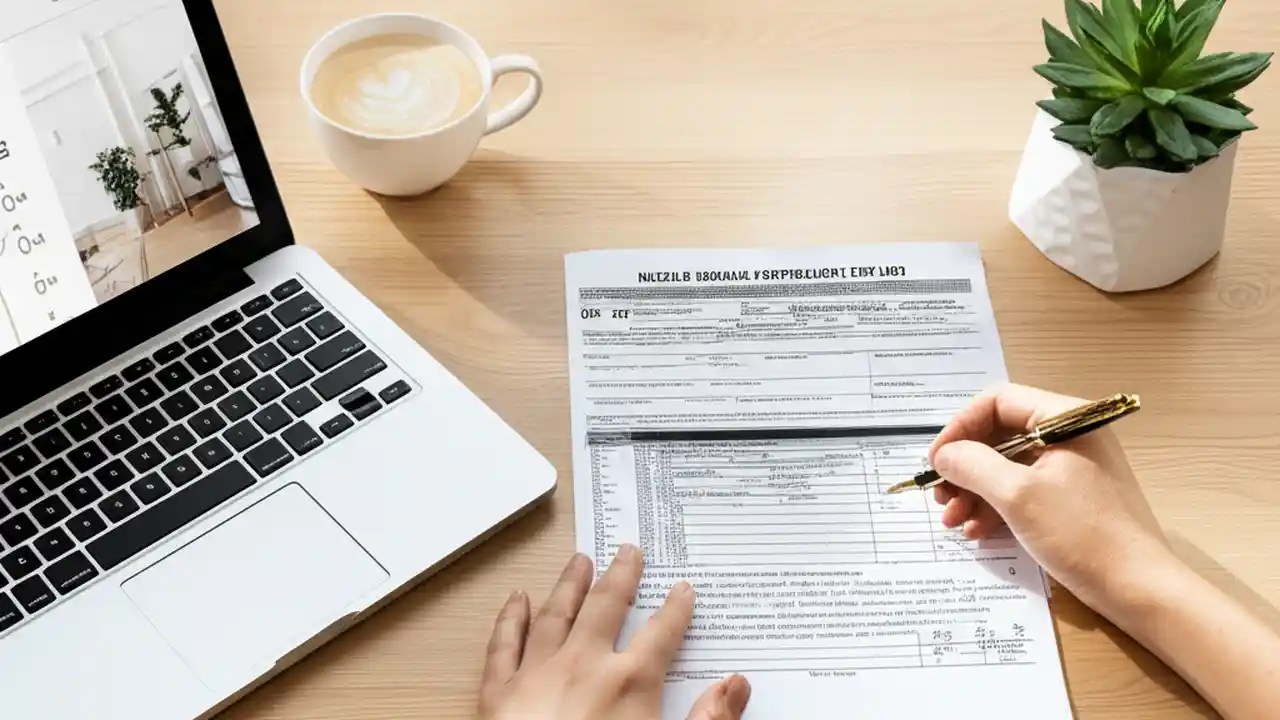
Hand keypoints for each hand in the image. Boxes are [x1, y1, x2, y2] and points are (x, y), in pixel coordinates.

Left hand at [477, 545, 751, 719]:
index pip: (661, 634)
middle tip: (628, 551)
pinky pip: (504, 645)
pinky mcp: (498, 694)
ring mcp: (537, 675)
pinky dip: (510, 618)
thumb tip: (736, 685)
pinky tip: (516, 598)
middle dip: (620, 577)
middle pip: (606, 608)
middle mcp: (583, 666)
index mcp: (630, 683)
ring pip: (555, 615)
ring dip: (569, 585)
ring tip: (579, 561)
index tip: (682, 589)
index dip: (676, 609)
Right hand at [928, 384, 1176, 613]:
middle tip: (940, 496)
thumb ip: (973, 465)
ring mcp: (1071, 469)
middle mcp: (1069, 436)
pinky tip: (977, 531)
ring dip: (974, 491)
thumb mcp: (1018, 496)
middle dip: (964, 466)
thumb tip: (943, 455)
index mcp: (1065, 419)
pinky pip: (1023, 491)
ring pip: (1007, 467)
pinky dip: (996, 507)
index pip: (998, 402)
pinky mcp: (1071, 500)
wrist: (1139, 589)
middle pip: (999, 435)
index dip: (960, 428)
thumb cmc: (1082, 534)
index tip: (936, 461)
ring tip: (953, 521)